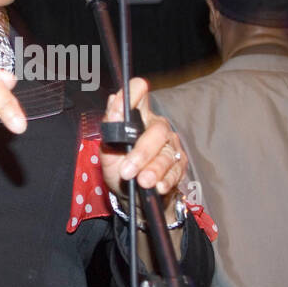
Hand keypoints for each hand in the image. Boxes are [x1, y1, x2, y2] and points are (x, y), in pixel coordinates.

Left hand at [99, 78, 186, 199]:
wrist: (131, 194)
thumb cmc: (119, 166)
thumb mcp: (108, 149)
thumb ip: (111, 126)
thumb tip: (113, 99)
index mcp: (138, 118)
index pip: (138, 97)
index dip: (135, 92)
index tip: (134, 91)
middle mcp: (157, 127)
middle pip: (156, 131)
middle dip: (142, 152)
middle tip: (128, 171)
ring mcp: (171, 146)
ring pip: (166, 155)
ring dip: (154, 170)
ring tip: (143, 182)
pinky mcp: (179, 165)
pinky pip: (175, 171)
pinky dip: (166, 180)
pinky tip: (158, 186)